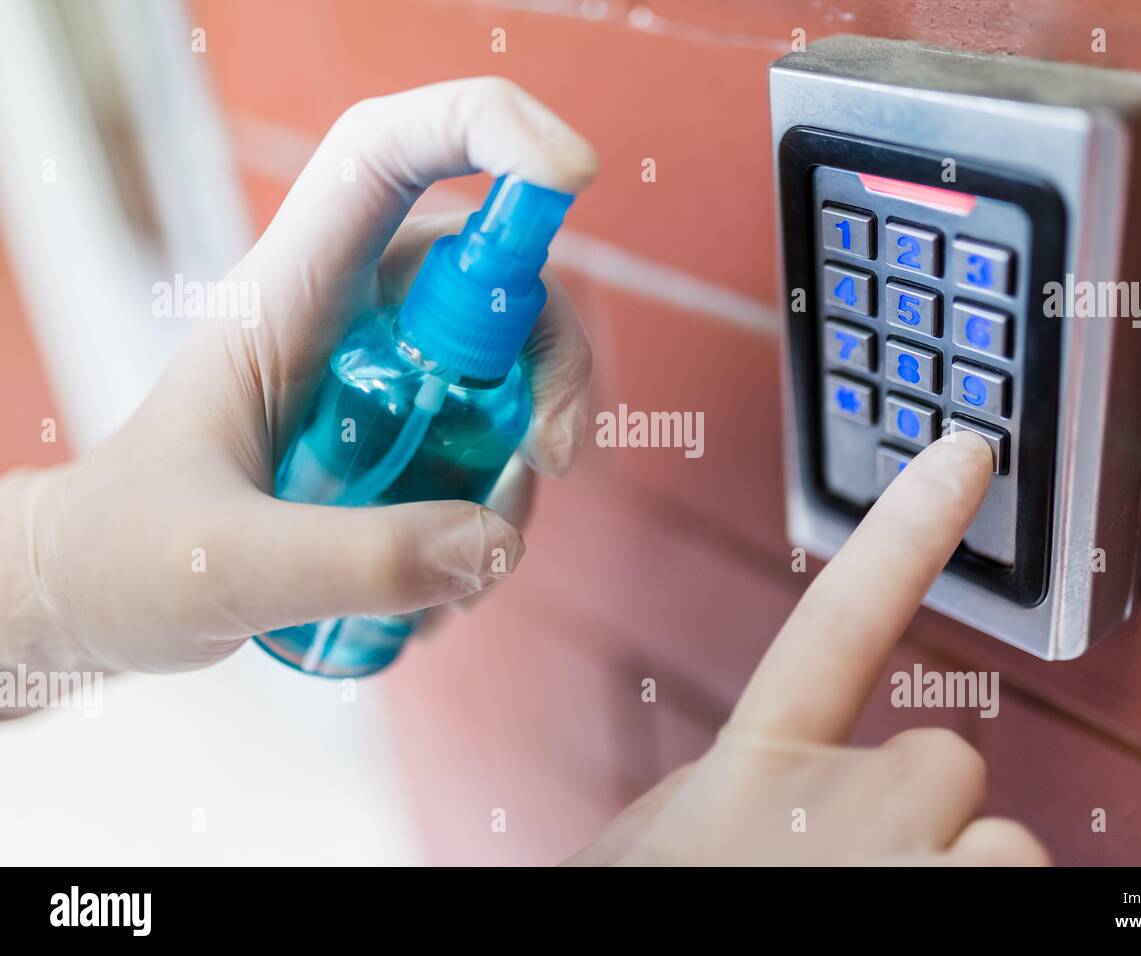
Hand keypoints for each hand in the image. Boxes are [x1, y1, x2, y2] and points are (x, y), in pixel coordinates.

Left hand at [0, 78, 597, 674]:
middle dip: (550, 360)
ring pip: (509, 372)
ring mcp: (388, 378)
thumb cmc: (126, 555)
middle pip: (494, 276)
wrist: (104, 595)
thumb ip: (354, 561)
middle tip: (553, 456)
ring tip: (462, 572)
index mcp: (290, 293)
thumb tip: (496, 539)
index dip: (486, 130)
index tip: (568, 180)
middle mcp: (353, 317)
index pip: (387, 154)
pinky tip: (440, 588)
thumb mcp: (220, 563)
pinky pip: (491, 448)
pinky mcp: (404, 440)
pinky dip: (494, 515)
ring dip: (522, 466)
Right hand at [569, 432, 1049, 865]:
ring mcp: (901, 860)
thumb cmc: (655, 904)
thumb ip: (732, 789)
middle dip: (922, 817)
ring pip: (1003, 843)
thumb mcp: (665, 847)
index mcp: (748, 773)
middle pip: (948, 763)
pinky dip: (979, 901)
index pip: (837, 621)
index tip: (968, 455)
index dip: (906, 530)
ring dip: (957, 872)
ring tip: (875, 894)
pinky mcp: (950, 903)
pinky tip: (901, 908)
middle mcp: (834, 803)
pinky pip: (1016, 889)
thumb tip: (786, 773)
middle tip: (853, 872)